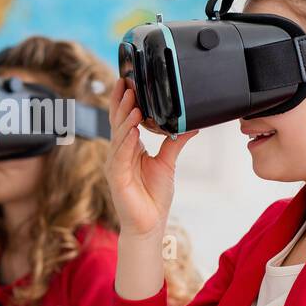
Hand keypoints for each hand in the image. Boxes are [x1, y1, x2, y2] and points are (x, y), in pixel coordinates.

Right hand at [104, 78, 195, 238]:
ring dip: (125, 118)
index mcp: (129, 148)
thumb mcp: (167, 163)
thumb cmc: (154, 197)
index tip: (129, 81)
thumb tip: (189, 125)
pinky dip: (126, 141)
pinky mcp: (116, 177)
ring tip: (133, 101)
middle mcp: (119, 153)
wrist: (149, 224)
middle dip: (122, 102)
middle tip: (127, 82)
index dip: (125, 101)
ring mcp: (115, 165)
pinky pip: (120, 155)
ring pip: (118, 135)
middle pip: (118, 122)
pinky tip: (132, 129)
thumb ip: (175, 142)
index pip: (124, 119)